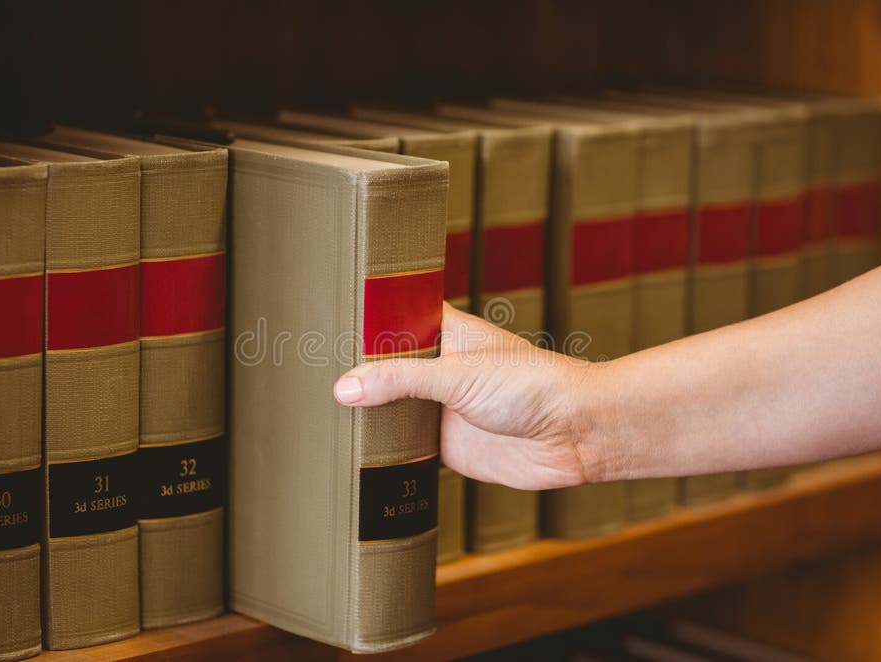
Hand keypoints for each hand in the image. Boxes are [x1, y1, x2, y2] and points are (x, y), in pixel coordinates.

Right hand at [333, 303, 616, 489]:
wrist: (575, 435)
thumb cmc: (535, 385)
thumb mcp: (459, 375)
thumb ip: (400, 379)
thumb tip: (346, 387)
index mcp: (445, 334)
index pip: (395, 318)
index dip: (363, 321)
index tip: (323, 321)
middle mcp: (439, 369)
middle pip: (385, 368)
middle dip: (356, 372)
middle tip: (306, 370)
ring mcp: (441, 408)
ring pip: (390, 408)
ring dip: (366, 412)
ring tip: (317, 409)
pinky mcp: (445, 446)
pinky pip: (404, 446)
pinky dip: (383, 448)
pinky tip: (353, 448)